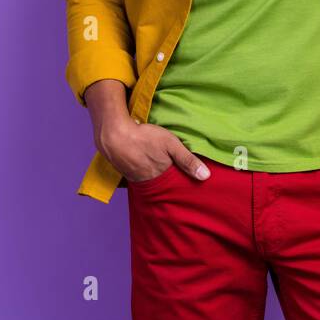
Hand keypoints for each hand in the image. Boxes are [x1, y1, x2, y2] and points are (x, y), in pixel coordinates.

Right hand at [96, 115, 210, 182]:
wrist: (114, 134)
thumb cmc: (144, 137)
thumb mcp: (171, 144)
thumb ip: (188, 160)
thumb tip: (206, 176)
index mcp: (162, 176)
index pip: (176, 185)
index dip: (181, 181)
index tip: (188, 180)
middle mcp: (149, 182)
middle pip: (163, 184)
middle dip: (169, 180)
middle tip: (172, 172)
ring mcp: (136, 178)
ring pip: (150, 180)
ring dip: (155, 176)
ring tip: (158, 167)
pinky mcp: (126, 173)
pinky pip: (138, 176)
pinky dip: (143, 172)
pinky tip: (144, 163)